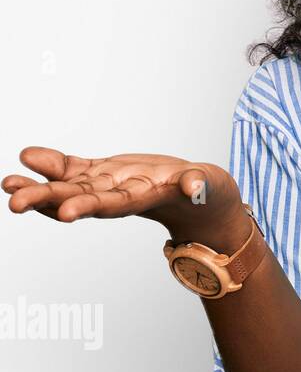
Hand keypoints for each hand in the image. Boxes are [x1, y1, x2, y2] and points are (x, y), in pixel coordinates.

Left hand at [3, 146, 242, 240]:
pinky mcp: (105, 172)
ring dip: (37, 186)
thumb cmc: (207, 195)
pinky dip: (51, 164)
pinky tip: (28, 158)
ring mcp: (107, 185)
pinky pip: (74, 169)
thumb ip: (200, 185)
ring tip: (8, 183)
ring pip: (67, 187)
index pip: (111, 206)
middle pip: (77, 199)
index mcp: (143, 201)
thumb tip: (195, 185)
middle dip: (45, 199)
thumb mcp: (209, 188)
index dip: (87, 207)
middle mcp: (117, 197)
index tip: (63, 213)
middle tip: (14, 201)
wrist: (201, 198)